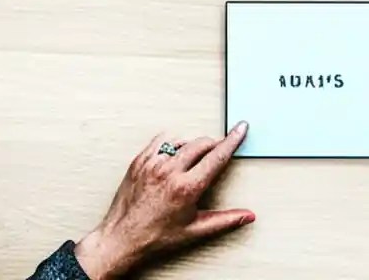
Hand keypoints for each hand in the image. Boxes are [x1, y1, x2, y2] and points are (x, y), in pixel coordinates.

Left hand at [74, 123, 252, 279]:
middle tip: (219, 149)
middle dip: (214, 144)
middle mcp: (169, 172)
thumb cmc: (155, 236)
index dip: (232, 140)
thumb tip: (246, 216)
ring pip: (181, 140)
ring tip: (194, 157)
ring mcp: (152, 165)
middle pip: (201, 143)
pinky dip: (171, 144)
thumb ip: (225, 220)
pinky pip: (160, 141)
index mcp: (187, 187)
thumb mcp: (195, 230)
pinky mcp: (139, 162)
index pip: (217, 156)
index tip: (240, 129)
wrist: (121, 239)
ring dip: (192, 145)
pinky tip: (173, 153)